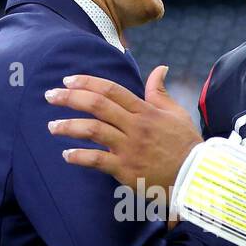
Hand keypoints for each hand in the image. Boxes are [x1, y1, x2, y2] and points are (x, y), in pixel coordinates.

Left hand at [45, 65, 201, 194]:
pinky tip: (67, 154)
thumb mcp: (177, 113)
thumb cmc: (186, 145)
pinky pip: (97, 160)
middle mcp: (135, 126)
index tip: (68, 80)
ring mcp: (129, 148)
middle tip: (50, 96)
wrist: (195, 176)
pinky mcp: (126, 169)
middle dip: (69, 98)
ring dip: (68, 126)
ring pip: (93, 130)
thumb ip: (160, 92)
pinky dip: (79, 156)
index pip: (111, 90)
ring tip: (52, 126)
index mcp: (145, 111)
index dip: (87, 82)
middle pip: (97, 105)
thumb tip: (160, 68)